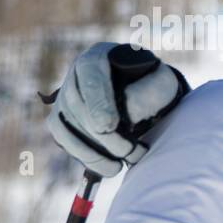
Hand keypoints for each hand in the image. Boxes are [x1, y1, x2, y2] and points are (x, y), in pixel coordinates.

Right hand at [46, 42, 188, 176]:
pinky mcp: (61, 116)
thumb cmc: (155, 86)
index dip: (97, 103)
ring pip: (65, 124)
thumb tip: (123, 117)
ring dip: (91, 150)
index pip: (91, 77)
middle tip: (131, 153)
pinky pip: (62, 137)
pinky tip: (105, 166)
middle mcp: (76, 72)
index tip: (109, 127)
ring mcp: (65, 94)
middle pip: (77, 105)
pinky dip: (82, 155)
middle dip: (103, 135)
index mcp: (99, 56)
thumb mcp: (161, 84)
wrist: (146, 95)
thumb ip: (147, 94)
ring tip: (119, 166)